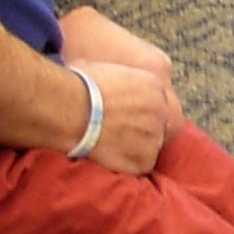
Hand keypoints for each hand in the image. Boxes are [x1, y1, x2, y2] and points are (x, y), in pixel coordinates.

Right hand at [76, 58, 174, 175]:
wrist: (68, 108)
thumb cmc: (76, 85)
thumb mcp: (103, 66)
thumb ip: (117, 77)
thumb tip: (106, 81)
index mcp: (154, 84)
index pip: (162, 102)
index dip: (147, 112)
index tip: (131, 116)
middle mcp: (161, 110)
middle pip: (165, 126)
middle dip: (149, 130)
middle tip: (125, 134)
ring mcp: (154, 136)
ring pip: (153, 147)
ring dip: (136, 149)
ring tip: (110, 146)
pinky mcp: (142, 159)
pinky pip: (140, 166)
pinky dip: (127, 165)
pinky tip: (108, 157)